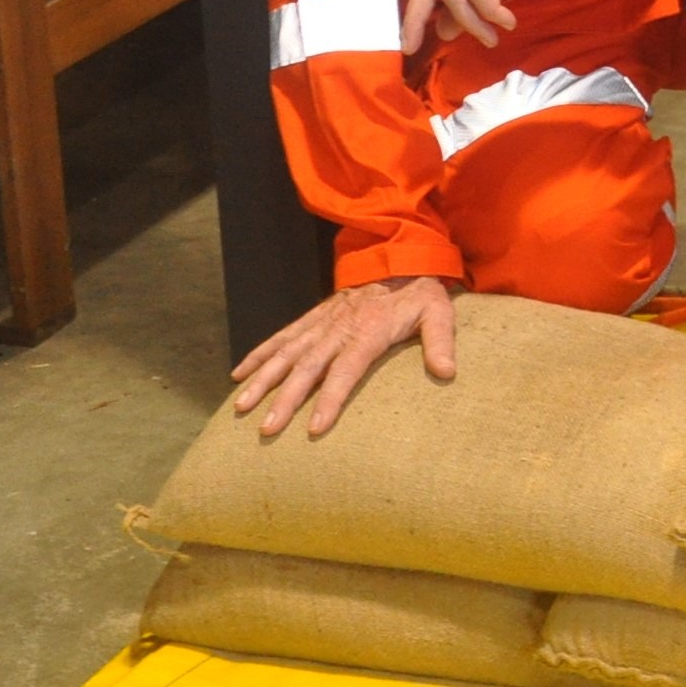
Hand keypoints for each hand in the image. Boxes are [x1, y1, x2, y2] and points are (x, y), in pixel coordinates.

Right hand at [229, 275, 456, 437]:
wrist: (400, 258)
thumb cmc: (421, 294)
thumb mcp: (439, 313)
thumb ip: (440, 343)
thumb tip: (447, 373)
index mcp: (368, 332)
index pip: (345, 371)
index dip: (329, 400)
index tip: (313, 427)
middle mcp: (338, 329)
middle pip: (307, 368)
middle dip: (285, 400)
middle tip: (266, 429)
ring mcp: (321, 323)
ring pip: (286, 353)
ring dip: (262, 380)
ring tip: (240, 407)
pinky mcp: (312, 318)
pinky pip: (281, 337)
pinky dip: (258, 354)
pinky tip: (238, 374)